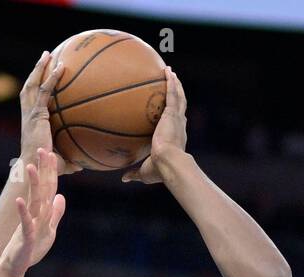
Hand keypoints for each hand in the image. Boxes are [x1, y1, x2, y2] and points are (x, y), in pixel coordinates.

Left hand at [0, 148, 64, 276]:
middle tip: (44, 149)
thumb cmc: (30, 249)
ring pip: (36, 203)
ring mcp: (35, 228)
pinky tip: (18, 200)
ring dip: (34, 185)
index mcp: (44, 214)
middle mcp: (41, 219)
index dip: (50, 171)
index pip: (49, 188)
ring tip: (30, 166)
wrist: (16, 267)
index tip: (49, 152)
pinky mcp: (26, 239)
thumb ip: (55, 213)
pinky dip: (22, 212)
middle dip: (45, 171)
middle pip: (45, 191)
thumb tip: (61, 196)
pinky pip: (25, 224)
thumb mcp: (46, 229)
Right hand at [19, 51, 78, 175]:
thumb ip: (70, 161)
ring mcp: (31, 113)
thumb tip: (83, 164)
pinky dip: (51, 79)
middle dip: (35, 70)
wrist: (34, 166)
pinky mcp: (37, 115)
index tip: (41, 75)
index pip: (31, 99)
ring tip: (47, 54)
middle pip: (29, 86)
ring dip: (39, 68)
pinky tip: (60, 68)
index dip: (35, 85)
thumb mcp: (60, 161)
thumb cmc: (44, 167)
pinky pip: (45, 92)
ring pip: (33, 84)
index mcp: (32, 122)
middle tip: (44, 56)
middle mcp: (29, 115)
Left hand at [122, 66, 187, 183]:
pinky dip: (171, 82)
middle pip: (179, 106)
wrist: (168, 162)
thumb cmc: (159, 170)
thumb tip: (124, 178)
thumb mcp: (144, 172)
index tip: (169, 111)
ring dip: (175, 84)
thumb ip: (135, 173)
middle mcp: (178, 125)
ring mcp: (176, 118)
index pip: (175, 123)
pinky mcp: (172, 113)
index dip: (173, 116)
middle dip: (176, 95)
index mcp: (175, 137)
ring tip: (171, 73)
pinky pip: (173, 93)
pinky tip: (168, 71)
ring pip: (178, 96)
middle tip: (172, 85)